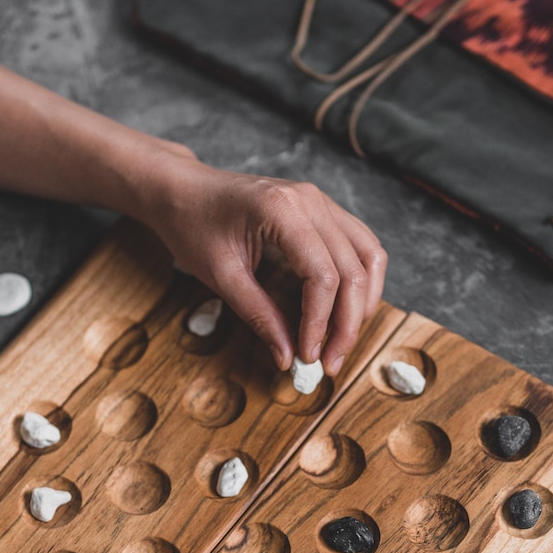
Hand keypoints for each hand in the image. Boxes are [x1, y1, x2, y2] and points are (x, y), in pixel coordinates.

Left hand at [141, 154, 386, 374]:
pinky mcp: (323, 209)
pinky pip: (361, 245)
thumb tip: (287, 357)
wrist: (183, 190)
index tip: (307, 356)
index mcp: (281, 210)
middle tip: (329, 362)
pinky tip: (347, 310)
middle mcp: (310, 200)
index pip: (322, 276)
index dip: (319, 323)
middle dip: (346, 324)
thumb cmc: (193, 225)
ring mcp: (321, 200)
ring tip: (341, 340)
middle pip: (352, 270)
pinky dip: (362, 281)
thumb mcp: (221, 277)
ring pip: (369, 257)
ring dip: (363, 304)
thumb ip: (259, 316)